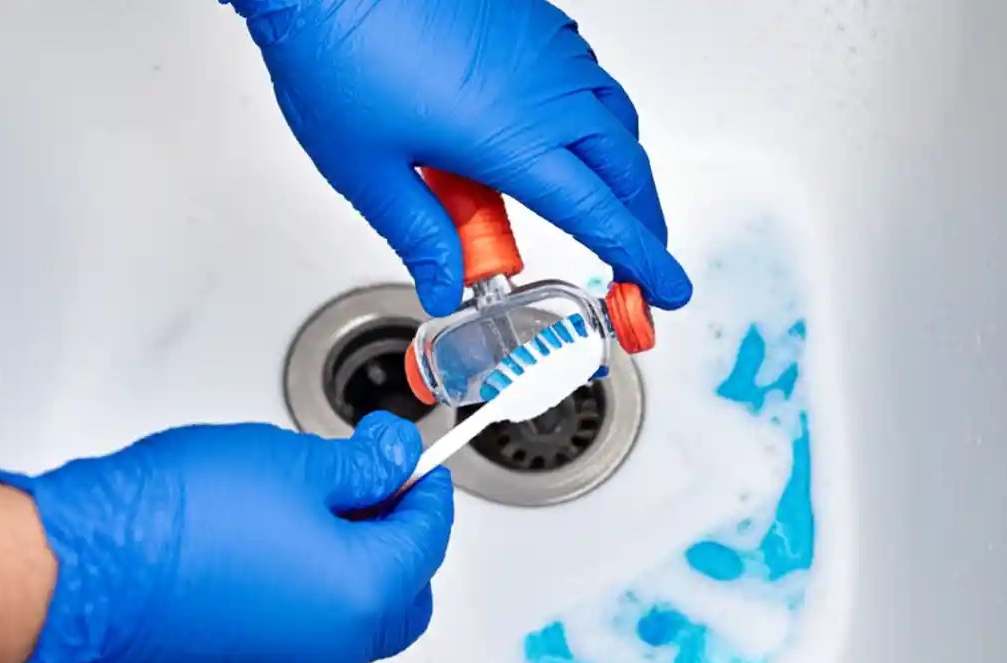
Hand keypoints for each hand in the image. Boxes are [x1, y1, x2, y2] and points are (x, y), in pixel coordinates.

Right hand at [0, 412, 453, 662]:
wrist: (84, 569)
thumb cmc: (177, 519)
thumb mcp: (293, 463)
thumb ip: (361, 466)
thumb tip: (397, 458)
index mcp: (364, 595)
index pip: (427, 539)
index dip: (425, 488)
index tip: (412, 460)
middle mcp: (333, 647)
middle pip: (404, 594)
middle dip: (400, 538)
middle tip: (370, 486)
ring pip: (351, 620)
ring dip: (352, 568)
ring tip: (313, 510)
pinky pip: (299, 636)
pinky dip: (306, 596)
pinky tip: (272, 549)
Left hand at [225, 0, 691, 315]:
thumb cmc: (339, 54)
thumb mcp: (370, 171)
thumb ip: (419, 234)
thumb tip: (443, 285)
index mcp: (515, 140)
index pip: (601, 217)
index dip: (640, 260)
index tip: (666, 291)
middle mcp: (547, 91)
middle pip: (627, 171)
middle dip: (644, 224)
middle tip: (641, 262)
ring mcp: (547, 49)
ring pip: (614, 120)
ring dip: (623, 173)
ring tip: (608, 207)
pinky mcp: (534, 21)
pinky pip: (589, 78)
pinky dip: (596, 120)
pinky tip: (566, 137)